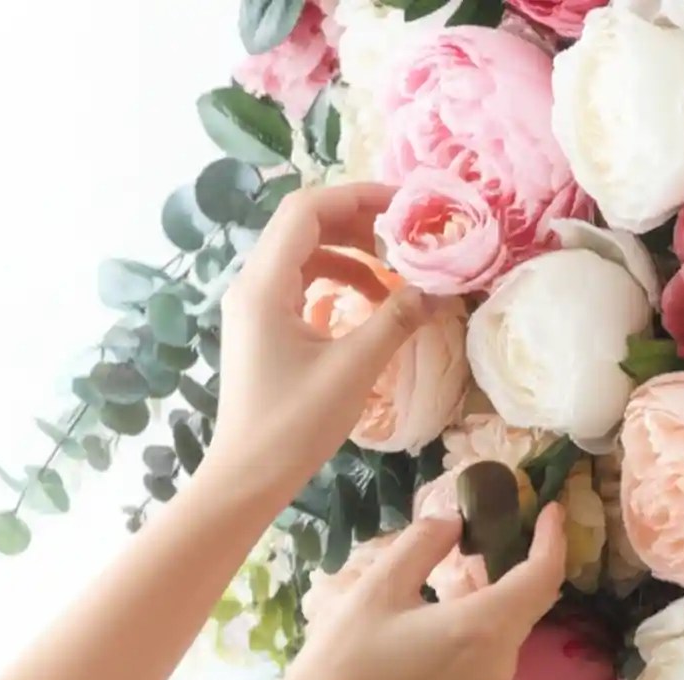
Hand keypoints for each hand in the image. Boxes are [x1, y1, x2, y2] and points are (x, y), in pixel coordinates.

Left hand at [209, 184, 430, 485]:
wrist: (246, 477)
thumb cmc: (294, 424)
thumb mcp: (353, 369)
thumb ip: (396, 320)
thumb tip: (437, 290)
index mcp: (264, 284)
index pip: (307, 210)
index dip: (357, 197)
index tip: (404, 207)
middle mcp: (252, 284)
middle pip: (304, 225)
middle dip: (359, 222)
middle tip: (407, 237)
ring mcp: (254, 306)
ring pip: (304, 254)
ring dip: (351, 254)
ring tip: (396, 274)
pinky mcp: (262, 328)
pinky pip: (300, 283)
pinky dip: (338, 281)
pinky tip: (370, 303)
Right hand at [264, 504, 568, 679]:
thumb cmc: (347, 660)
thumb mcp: (379, 588)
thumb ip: (423, 544)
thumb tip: (454, 520)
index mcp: (483, 627)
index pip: (541, 575)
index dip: (552, 539)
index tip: (550, 510)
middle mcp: (499, 662)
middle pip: (527, 602)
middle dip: (517, 563)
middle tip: (490, 532)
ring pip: (507, 628)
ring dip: (493, 595)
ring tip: (457, 570)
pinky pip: (490, 654)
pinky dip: (480, 624)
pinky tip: (442, 613)